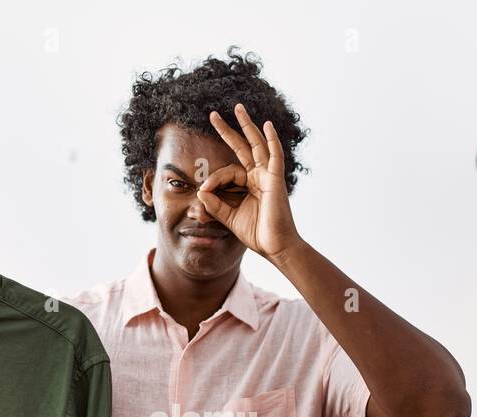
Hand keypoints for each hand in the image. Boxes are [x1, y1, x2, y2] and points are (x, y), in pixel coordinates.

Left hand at [200, 103, 301, 261]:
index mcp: (249, 184)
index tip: (204, 191)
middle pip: (242, 147)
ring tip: (238, 108)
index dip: (214, 178)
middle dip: (228, 130)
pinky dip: (272, 140)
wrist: (276, 248)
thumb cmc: (257, 234)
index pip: (228, 171)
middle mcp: (259, 176)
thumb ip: (215, 205)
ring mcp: (269, 176)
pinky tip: (267, 125)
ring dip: (248, 126)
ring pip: (257, 145)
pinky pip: (275, 156)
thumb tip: (200, 191)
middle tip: (213, 114)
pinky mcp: (276, 180)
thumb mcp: (230, 218)